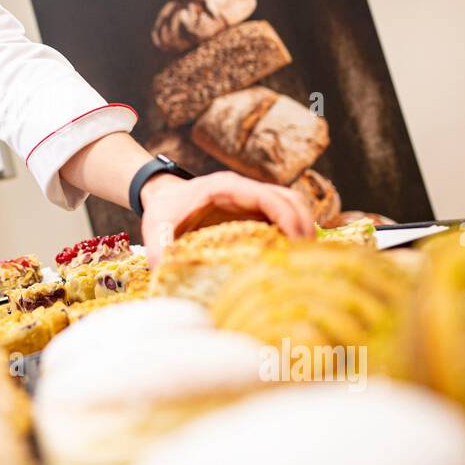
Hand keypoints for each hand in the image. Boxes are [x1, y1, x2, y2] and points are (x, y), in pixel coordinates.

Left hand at [138, 171, 314, 268]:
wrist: (162, 197)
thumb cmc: (162, 211)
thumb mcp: (155, 228)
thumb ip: (159, 251)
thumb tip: (165, 277)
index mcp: (226, 187)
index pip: (267, 197)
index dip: (287, 217)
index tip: (298, 242)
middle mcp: (244, 190)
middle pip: (289, 198)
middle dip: (304, 225)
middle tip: (309, 259)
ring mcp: (252, 199)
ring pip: (292, 205)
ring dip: (304, 228)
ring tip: (307, 260)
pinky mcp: (255, 211)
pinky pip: (283, 216)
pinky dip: (294, 232)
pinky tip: (294, 258)